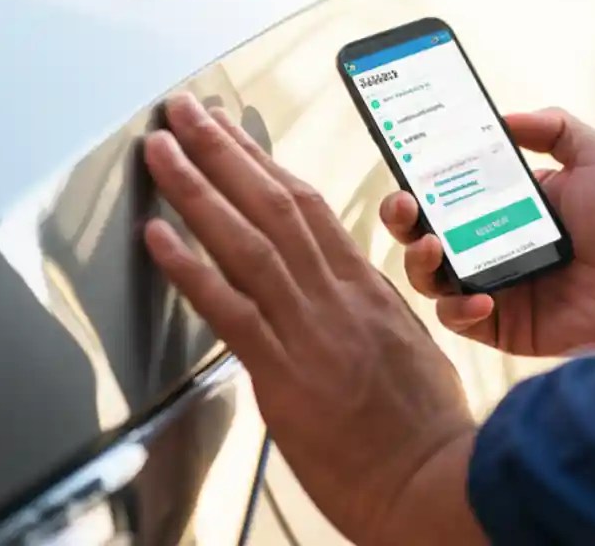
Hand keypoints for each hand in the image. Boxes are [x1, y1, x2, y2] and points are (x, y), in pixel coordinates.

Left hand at [141, 94, 486, 545]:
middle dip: (223, 150)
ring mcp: (312, 330)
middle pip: (274, 203)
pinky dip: (191, 268)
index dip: (262, 161)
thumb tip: (338, 296)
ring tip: (161, 149)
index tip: (230, 130)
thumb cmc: (426, 427)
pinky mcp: (287, 374)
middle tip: (184, 111)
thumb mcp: (407, 348)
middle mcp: (337, 296)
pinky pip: (231, 310)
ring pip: (248, 242)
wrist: (435, 483)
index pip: (308, 205)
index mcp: (366, 287)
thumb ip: (366, 313)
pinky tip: (158, 236)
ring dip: (198, 189)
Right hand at [382, 108, 594, 355]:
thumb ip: (553, 127)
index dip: (415, 181)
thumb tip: (504, 116)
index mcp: (502, 207)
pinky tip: (482, 296)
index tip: (401, 167)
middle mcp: (489, 246)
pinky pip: (461, 320)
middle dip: (398, 220)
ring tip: (432, 249)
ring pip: (429, 280)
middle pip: (421, 235)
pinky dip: (459, 309)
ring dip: (418, 263)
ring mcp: (494, 287)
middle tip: (403, 206)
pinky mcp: (504, 327)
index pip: (443, 193)